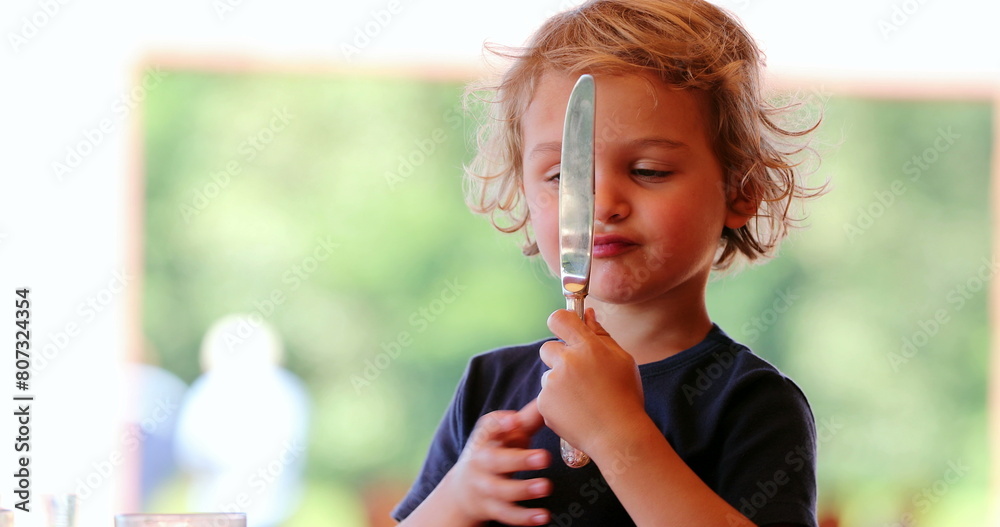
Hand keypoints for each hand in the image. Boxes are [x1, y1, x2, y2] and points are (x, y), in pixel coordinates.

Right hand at [444, 399, 552, 525]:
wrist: (462, 489)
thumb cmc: (492, 453)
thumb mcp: (502, 436)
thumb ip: (524, 421)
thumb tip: (547, 400)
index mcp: (485, 440)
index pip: (488, 429)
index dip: (500, 424)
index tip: (515, 419)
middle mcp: (481, 463)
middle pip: (496, 461)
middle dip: (519, 460)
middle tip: (544, 458)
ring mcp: (485, 487)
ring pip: (502, 490)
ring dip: (524, 489)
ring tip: (546, 487)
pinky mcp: (491, 508)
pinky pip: (507, 514)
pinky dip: (524, 517)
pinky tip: (543, 516)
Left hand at [537, 308, 644, 457]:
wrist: (618, 436)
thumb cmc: (626, 397)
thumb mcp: (623, 360)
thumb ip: (601, 335)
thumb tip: (588, 314)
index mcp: (588, 347)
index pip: (560, 319)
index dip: (561, 323)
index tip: (566, 331)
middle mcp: (567, 362)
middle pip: (548, 348)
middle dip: (560, 358)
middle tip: (580, 376)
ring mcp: (553, 383)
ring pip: (548, 374)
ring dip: (559, 382)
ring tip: (582, 399)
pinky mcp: (544, 403)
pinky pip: (546, 395)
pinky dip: (556, 402)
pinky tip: (576, 411)